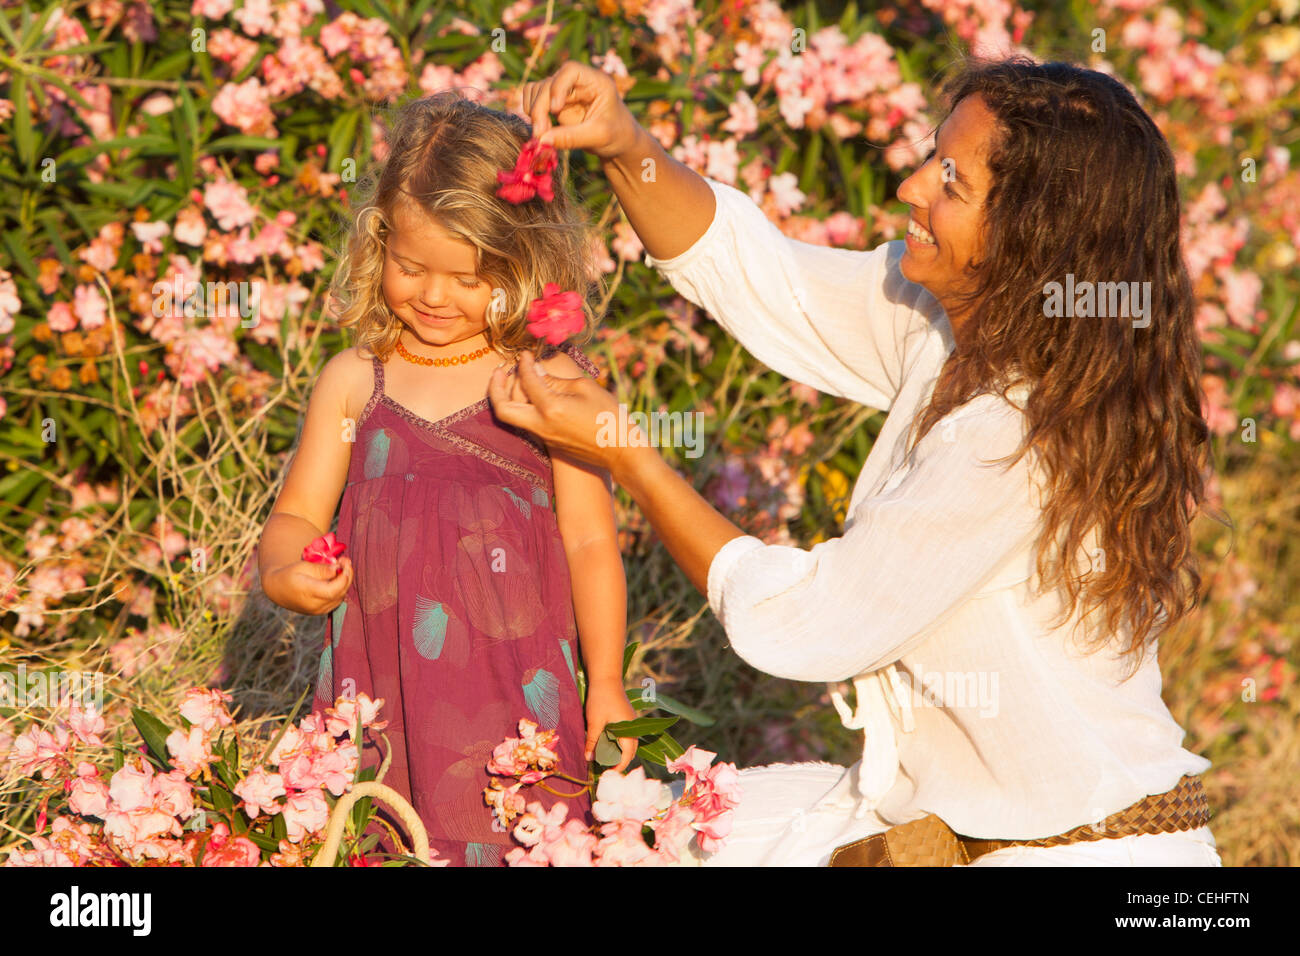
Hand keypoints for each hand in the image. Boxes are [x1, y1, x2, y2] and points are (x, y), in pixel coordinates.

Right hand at [264, 555, 352, 619]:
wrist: (277, 589)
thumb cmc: (290, 574)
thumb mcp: (303, 566)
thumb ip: (321, 569)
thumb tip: (338, 569)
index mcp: (307, 593)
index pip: (333, 590)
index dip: (343, 577)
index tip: (345, 562)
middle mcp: (314, 605)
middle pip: (339, 593)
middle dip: (346, 576)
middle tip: (345, 561)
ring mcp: (318, 611)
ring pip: (340, 597)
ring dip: (345, 582)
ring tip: (341, 566)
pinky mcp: (321, 611)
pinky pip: (336, 600)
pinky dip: (340, 588)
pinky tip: (338, 577)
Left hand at [488, 350, 646, 476]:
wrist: (620, 450)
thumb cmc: (608, 415)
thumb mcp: (585, 388)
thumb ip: (556, 380)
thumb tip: (536, 372)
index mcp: (551, 408)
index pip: (527, 380)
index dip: (524, 364)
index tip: (525, 355)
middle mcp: (541, 425)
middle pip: (503, 409)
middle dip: (495, 388)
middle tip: (499, 371)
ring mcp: (542, 436)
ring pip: (512, 418)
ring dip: (507, 398)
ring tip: (513, 380)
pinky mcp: (548, 442)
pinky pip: (525, 423)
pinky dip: (521, 407)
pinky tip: (530, 395)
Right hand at [519, 61, 641, 161]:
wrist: (618, 142)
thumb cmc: (617, 135)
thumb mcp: (599, 137)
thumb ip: (571, 138)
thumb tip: (541, 140)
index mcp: (596, 81)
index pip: (570, 70)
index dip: (558, 87)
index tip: (556, 110)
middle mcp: (577, 82)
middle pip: (548, 83)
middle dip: (540, 108)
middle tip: (540, 135)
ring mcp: (564, 90)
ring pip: (536, 90)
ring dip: (534, 111)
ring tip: (542, 136)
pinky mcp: (554, 102)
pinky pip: (533, 98)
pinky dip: (532, 113)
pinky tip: (542, 131)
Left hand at [584, 677, 637, 772]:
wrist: (606, 677)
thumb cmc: (600, 699)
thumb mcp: (594, 722)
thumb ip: (592, 741)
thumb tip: (588, 759)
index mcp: (628, 731)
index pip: (627, 756)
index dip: (618, 767)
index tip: (607, 774)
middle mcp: (633, 728)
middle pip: (630, 751)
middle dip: (620, 762)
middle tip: (606, 769)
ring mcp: (631, 722)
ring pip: (629, 743)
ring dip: (619, 752)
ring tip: (605, 758)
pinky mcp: (627, 717)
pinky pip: (626, 735)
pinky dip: (619, 743)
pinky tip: (607, 743)